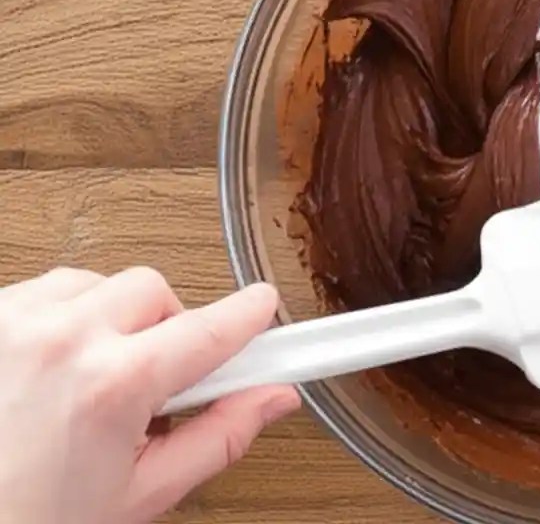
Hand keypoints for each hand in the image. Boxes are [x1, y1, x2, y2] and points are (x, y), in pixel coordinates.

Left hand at [0, 267, 300, 523]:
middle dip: (167, 327)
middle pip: (152, 290)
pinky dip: (55, 320)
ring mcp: (10, 324)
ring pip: (93, 283)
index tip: (263, 307)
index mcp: (111, 385)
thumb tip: (270, 399)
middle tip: (156, 378)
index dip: (247, 318)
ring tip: (92, 376)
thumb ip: (219, 437)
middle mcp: (59, 340)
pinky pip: (37, 292)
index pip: (209, 330)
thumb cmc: (28, 520)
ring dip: (107, 318)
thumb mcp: (141, 493)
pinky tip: (50, 369)